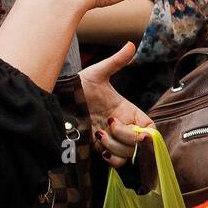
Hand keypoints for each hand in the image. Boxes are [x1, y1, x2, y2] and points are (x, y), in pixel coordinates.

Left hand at [80, 42, 152, 167]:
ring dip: (115, 147)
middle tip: (107, 127)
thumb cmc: (77, 86)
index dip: (146, 132)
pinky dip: (112, 158)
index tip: (135, 129)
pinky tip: (99, 146)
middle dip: (126, 138)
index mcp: (129, 111)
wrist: (57, 103)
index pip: (150, 128)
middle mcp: (125, 127)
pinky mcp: (102, 150)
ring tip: (98, 135)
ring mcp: (114, 140)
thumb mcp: (97, 73)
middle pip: (141, 144)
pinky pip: (117, 162)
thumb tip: (131, 45)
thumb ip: (116, 62)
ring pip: (128, 154)